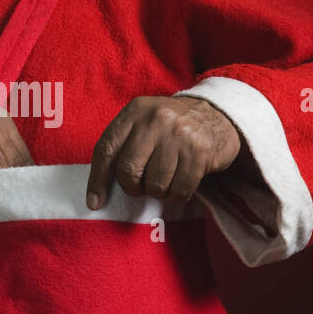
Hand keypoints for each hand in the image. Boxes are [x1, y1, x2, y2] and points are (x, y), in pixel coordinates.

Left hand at [86, 95, 241, 208]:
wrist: (217, 116)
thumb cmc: (171, 128)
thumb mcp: (144, 124)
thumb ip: (122, 146)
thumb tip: (97, 195)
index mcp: (136, 111)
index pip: (106, 149)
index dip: (97, 179)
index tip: (95, 202)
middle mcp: (156, 119)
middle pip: (129, 170)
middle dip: (133, 187)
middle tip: (142, 186)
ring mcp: (179, 135)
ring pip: (155, 184)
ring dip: (158, 192)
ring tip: (165, 181)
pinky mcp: (199, 152)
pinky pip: (179, 190)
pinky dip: (177, 196)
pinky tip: (181, 183)